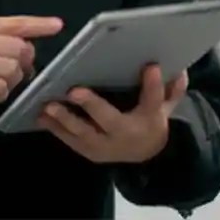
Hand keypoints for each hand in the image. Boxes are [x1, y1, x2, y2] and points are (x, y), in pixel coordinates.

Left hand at [38, 65, 188, 164]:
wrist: (143, 154)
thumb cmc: (150, 120)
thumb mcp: (165, 105)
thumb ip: (171, 88)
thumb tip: (179, 68)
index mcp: (149, 119)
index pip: (154, 100)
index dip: (153, 84)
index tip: (150, 66)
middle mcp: (125, 135)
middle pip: (109, 120)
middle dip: (92, 106)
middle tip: (74, 91)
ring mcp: (105, 147)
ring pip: (83, 134)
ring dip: (64, 119)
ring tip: (49, 105)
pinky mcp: (88, 152)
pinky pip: (70, 140)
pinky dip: (54, 128)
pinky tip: (40, 115)